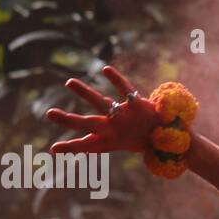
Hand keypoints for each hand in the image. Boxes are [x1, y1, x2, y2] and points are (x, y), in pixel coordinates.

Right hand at [45, 65, 163, 155]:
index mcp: (108, 141)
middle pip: (87, 124)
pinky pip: (125, 89)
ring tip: (69, 82)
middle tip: (49, 113)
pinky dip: (116, 79)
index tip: (53, 149)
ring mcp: (125, 116)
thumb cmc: (136, 140)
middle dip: (68, 120)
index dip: (70, 148)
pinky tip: (105, 69)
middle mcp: (114, 129)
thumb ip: (92, 144)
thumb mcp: (113, 144)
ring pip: (101, 103)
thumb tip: (71, 149)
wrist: (169, 139)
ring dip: (85, 93)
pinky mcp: (138, 105)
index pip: (86, 145)